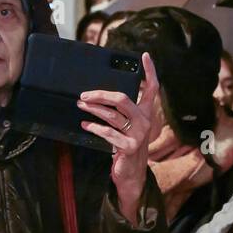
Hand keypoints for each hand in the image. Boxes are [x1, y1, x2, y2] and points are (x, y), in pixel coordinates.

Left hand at [78, 51, 159, 225]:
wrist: (131, 175)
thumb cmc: (126, 146)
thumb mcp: (126, 127)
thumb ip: (121, 112)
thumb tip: (100, 95)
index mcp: (146, 114)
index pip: (152, 89)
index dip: (150, 72)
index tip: (144, 56)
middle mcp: (145, 122)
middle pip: (123, 99)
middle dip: (101, 94)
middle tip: (84, 95)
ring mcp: (138, 135)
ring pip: (112, 114)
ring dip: (93, 109)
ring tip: (80, 105)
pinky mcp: (128, 147)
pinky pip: (108, 132)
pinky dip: (94, 127)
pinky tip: (85, 124)